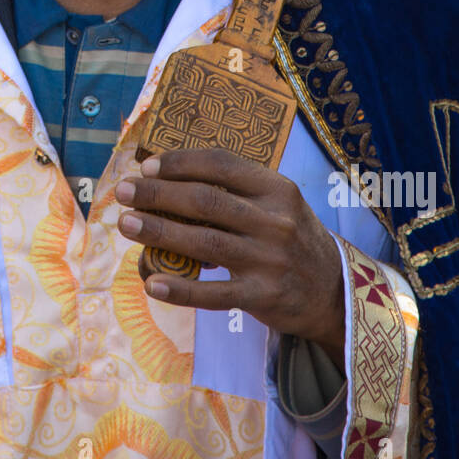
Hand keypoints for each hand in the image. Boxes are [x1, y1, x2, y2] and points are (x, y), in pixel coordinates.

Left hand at [116, 148, 345, 368]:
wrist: (334, 290)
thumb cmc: (292, 237)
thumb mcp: (278, 203)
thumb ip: (237, 190)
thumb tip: (170, 178)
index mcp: (277, 188)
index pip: (222, 165)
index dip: (181, 163)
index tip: (148, 166)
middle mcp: (275, 221)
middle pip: (206, 201)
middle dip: (158, 194)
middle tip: (124, 192)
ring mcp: (269, 260)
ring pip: (204, 242)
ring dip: (159, 232)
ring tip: (127, 224)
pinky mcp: (263, 296)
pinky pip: (214, 294)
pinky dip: (181, 289)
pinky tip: (152, 283)